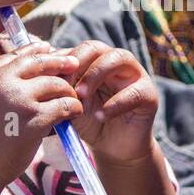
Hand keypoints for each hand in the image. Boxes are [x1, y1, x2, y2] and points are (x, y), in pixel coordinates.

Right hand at [0, 41, 82, 192]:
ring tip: (74, 99)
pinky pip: (63, 106)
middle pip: (39, 63)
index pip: (16, 55)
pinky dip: (73, 108)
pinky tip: (75, 112)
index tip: (48, 49)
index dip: (35, 51)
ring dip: (68, 91)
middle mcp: (1, 83)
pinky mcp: (34, 119)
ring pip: (55, 84)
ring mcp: (18, 100)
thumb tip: (28, 77)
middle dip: (60, 62)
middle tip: (74, 63)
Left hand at [59, 40, 158, 165]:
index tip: (48, 81)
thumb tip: (44, 75)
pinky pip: (134, 91)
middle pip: (97, 47)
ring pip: (119, 57)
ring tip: (81, 96)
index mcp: (95, 61)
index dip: (63, 63)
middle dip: (78, 63)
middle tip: (65, 85)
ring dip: (96, 74)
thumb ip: (62, 90)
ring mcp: (135, 75)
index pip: (78, 49)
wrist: (112, 148)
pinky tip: (101, 116)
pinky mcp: (149, 94)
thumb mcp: (71, 105)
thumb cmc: (90, 122)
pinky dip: (115, 103)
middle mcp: (116, 62)